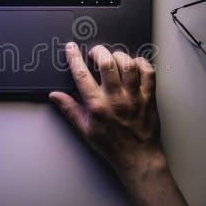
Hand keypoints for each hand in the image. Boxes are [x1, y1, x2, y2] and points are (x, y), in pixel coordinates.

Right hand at [49, 43, 162, 183]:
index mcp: (97, 107)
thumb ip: (69, 109)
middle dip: (98, 52)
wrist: (138, 157)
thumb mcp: (85, 129)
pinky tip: (133, 66)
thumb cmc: (112, 145)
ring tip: (113, 59)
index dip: (74, 58)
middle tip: (95, 53)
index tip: (71, 48)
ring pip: (128, 64)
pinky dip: (141, 64)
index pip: (82, 75)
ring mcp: (135, 97)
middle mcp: (116, 99)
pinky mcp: (149, 97)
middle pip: (107, 63)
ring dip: (118, 56)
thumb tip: (55, 95)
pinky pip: (148, 72)